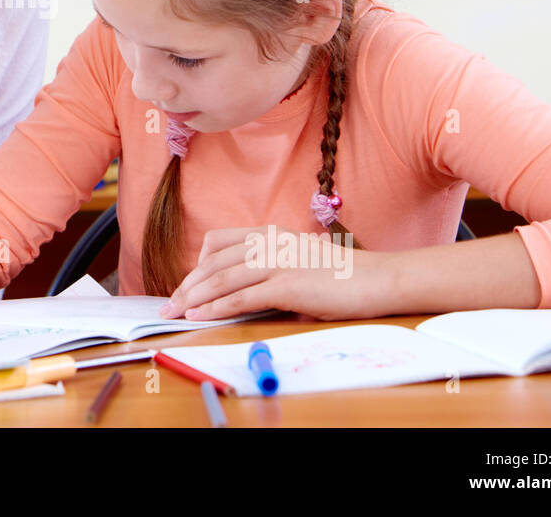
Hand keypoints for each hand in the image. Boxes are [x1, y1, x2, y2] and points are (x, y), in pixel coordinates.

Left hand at [157, 225, 393, 321]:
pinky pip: (242, 297)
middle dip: (188, 284)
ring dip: (195, 297)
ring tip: (176, 312)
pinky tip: (201, 316)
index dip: (198, 263)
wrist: (380, 278)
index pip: (219, 242)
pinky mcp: (287, 285)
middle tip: (171, 303)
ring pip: (222, 278)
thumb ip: (275, 267)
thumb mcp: (302, 260)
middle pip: (214, 262)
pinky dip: (216, 308)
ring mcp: (278, 263)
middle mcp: (270, 243)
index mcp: (272, 234)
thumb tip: (251, 288)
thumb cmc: (344, 274)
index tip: (187, 283)